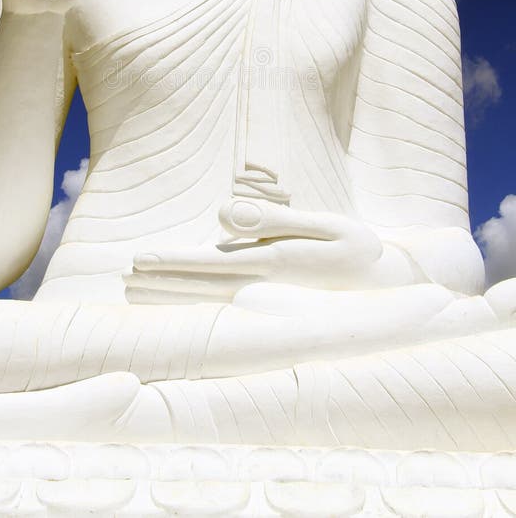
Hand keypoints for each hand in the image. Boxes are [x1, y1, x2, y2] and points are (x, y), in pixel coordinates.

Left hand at [124, 198, 384, 303]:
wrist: (394, 289)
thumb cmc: (359, 251)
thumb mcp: (327, 227)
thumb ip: (275, 221)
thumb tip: (222, 216)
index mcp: (275, 266)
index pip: (209, 265)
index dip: (171, 264)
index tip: (138, 263)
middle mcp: (266, 288)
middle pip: (200, 286)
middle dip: (161, 283)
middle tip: (125, 279)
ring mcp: (270, 300)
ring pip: (209, 298)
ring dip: (172, 295)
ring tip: (138, 291)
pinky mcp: (276, 301)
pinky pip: (226, 301)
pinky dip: (196, 300)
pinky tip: (181, 298)